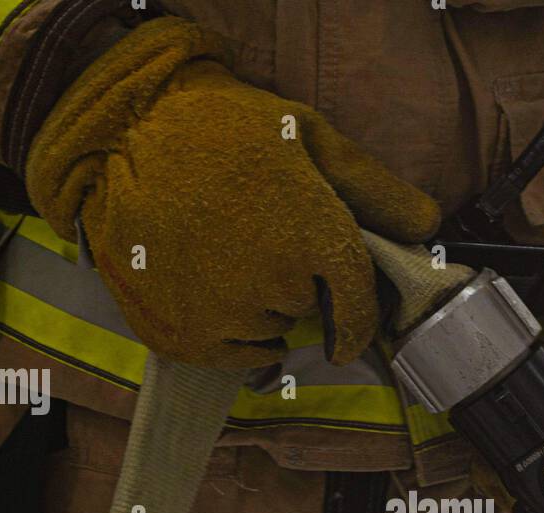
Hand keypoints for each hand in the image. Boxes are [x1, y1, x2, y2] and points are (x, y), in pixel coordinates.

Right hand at [26, 18, 439, 368]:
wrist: (116, 137)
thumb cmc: (219, 129)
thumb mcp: (308, 138)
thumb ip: (373, 188)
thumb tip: (427, 226)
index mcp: (314, 238)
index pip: (357, 306)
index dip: (359, 320)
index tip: (350, 330)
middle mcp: (275, 288)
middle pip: (306, 309)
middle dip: (294, 281)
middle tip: (257, 232)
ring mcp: (226, 319)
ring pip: (266, 330)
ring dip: (256, 303)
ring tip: (220, 247)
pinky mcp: (185, 340)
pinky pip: (229, 351)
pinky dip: (224, 327)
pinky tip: (201, 280)